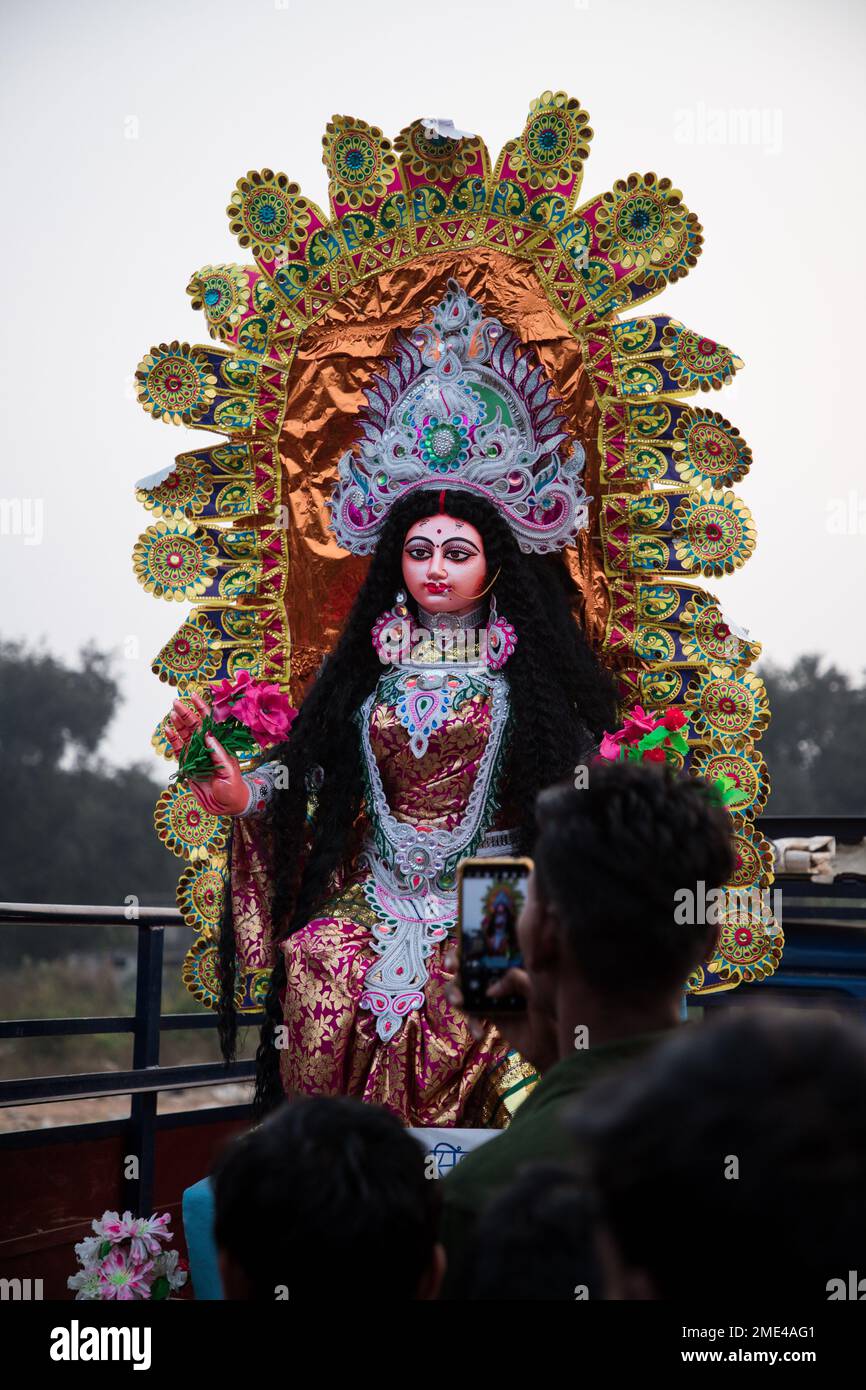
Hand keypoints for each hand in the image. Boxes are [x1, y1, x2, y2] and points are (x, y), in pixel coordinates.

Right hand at [164, 693, 249, 816]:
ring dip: (178, 724)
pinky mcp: (188, 765)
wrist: (226, 805)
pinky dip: (172, 740)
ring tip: (171, 713)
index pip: (210, 722)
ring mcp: (196, 755)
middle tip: (176, 702)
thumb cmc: (233, 787)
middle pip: (194, 726)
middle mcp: (207, 746)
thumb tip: (207, 734)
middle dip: (186, 713)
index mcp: (219, 744)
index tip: (194, 695)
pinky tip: (167, 730)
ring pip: (185, 735)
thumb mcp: (228, 770)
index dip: (202, 708)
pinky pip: (178, 750)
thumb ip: (218, 753)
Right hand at [442, 948, 558, 1074]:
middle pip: (472, 963)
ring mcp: (494, 994)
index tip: (461, 948)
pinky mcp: (490, 1015)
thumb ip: (517, 981)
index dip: (471, 942)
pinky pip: (473, 1015)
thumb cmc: (553, 1014)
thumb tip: (490, 989)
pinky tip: (480, 1033)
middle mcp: (501, 974)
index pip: (490, 945)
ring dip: (456, 992)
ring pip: (467, 988)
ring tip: (458, 1002)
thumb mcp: (537, 992)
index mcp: (514, 961)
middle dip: (456, 962)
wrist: (553, 1049)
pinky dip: (472, 1023)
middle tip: (452, 968)